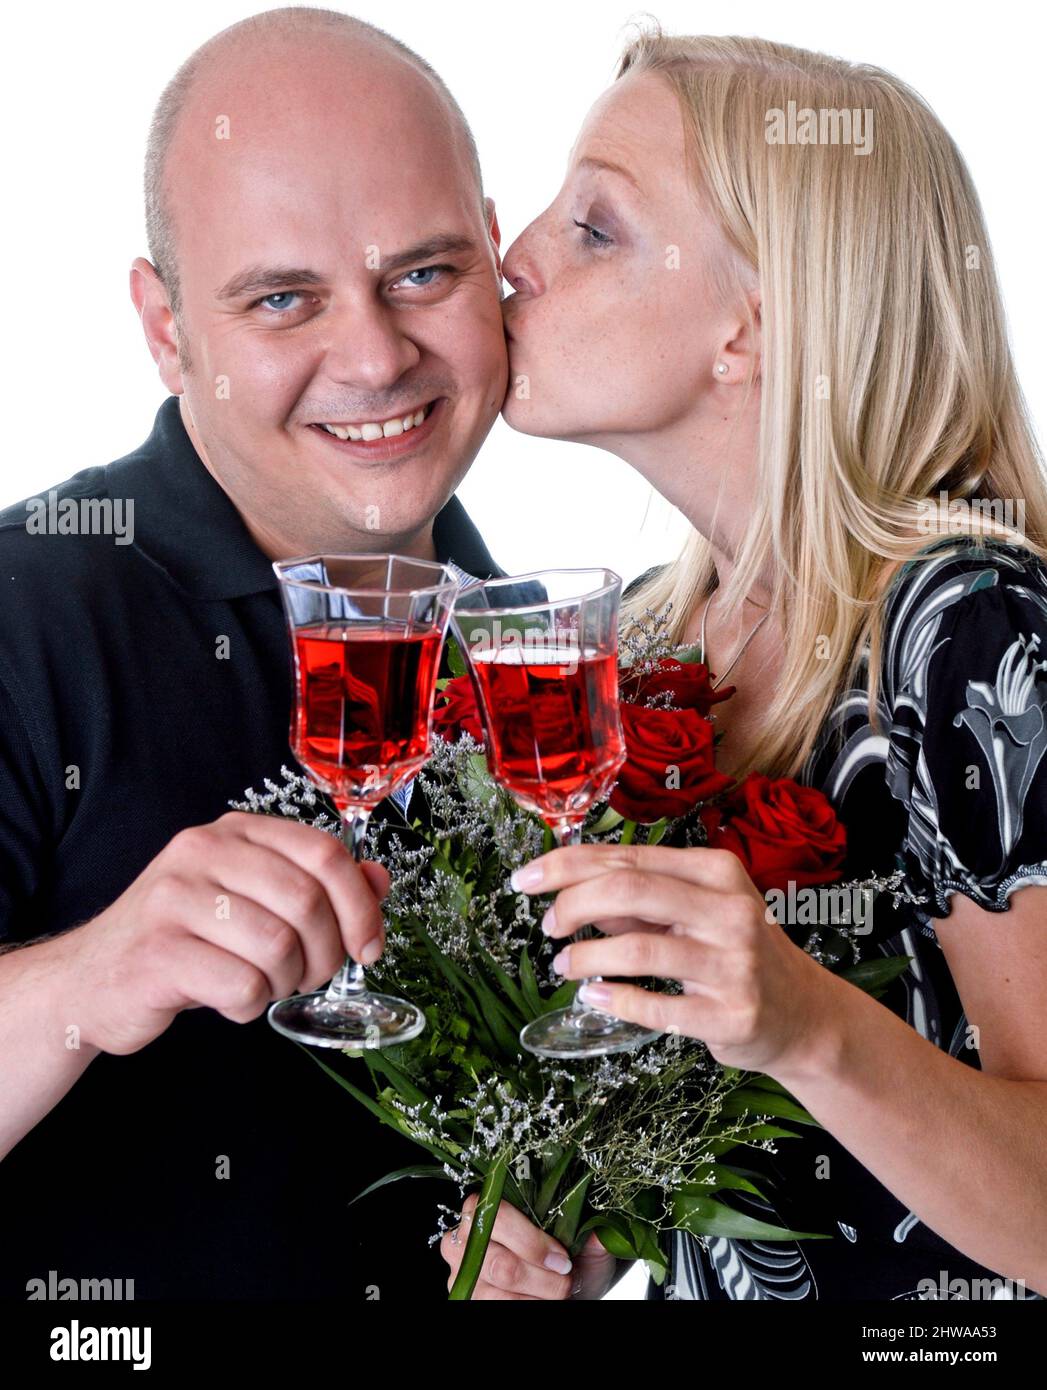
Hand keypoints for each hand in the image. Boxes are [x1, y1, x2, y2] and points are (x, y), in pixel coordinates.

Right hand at [60, 811, 389, 1054]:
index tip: (369, 946)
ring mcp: (174, 899)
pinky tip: (230, 1000)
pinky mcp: (157, 952)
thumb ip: (316, 885)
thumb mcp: (253, 900)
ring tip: (264, 985)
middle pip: (307, 901)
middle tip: (311, 977)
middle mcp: (202, 852)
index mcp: (234, 831)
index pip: (324, 852)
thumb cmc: (187, 940)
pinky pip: (242, 985)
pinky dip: (250, 1005)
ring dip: (286, 982)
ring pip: (278, 947)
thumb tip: (378, 879)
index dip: (360, 905)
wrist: (91, 980)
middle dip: (326, 954)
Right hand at [440, 1196, 618, 1299]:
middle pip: (500, 1264)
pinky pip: (498, 1309)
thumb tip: (601, 1231)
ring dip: (539, 1297)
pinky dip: (529, 1307)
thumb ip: (591, 1232)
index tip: (563, 1258)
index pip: (498, 1217)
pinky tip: (541, 1301)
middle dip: (542, 1278)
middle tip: (566, 1280)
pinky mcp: (468, 1299)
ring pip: (501, 1295)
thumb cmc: (567, 1255)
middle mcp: (465, 1237)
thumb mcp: (584, 1241)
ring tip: (559, 1291)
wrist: (565, 1284)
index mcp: (486, 1205)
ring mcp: (464, 1273)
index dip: (532, 1242)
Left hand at [515, 842, 832, 1076]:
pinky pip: (653, 1006)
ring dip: (585, 958)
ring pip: (636, 951)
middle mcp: (730, 911)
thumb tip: (569, 890)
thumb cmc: (738, 953)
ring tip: (565, 966)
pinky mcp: (730, 1016)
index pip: (627, 858)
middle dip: (572, 905)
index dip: (567, 866)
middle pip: (629, 891)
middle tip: (548, 925)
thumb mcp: (698, 910)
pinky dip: (613, 1000)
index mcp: (718, 872)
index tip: (526, 879)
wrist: (805, 1015)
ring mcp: (734, 965)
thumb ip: (639, 899)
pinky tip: (593, 996)